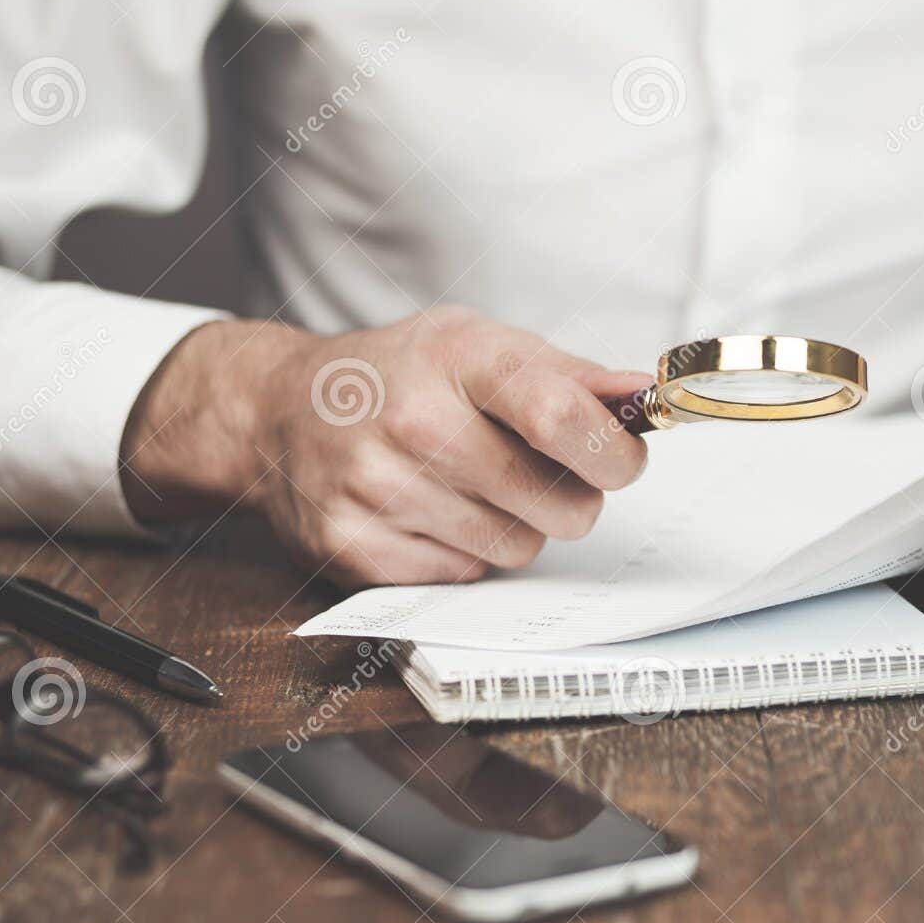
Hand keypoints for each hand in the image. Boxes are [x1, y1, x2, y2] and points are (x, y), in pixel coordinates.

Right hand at [120, 306, 650, 585]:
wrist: (279, 411)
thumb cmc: (401, 375)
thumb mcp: (481, 346)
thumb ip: (571, 376)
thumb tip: (644, 399)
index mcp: (458, 358)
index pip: (562, 419)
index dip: (614, 454)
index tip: (622, 462)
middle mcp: (414, 423)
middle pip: (558, 504)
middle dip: (570, 499)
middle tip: (539, 475)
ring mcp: (379, 490)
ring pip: (518, 549)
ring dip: (516, 528)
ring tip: (474, 488)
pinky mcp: (356, 549)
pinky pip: (465, 577)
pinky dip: (463, 553)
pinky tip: (430, 513)